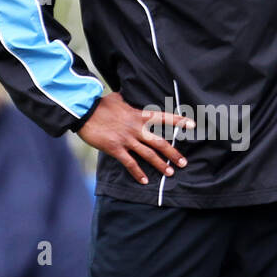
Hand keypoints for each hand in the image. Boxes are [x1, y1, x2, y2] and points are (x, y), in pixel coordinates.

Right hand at [77, 91, 195, 184]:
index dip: (178, 122)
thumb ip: (127, 101)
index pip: (163, 118)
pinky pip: (130, 163)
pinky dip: (138, 173)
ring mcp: (126, 139)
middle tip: (183, 163)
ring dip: (160, 165)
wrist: (83, 112)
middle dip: (173, 153)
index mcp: (138, 115)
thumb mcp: (117, 98)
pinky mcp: (115, 148)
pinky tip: (144, 181)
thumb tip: (127, 95)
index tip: (192, 125)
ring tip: (170, 172)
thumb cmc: (100, 104)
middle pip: (159, 142)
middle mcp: (136, 128)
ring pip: (148, 154)